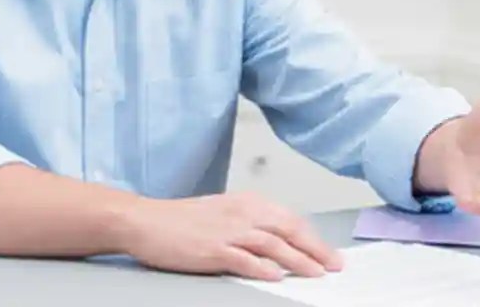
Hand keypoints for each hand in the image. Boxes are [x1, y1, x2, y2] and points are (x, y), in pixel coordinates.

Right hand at [121, 192, 343, 280]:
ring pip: (272, 245)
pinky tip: (276, 276)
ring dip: (298, 259)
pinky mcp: (212, 250)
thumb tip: (277, 241)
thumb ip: (250, 224)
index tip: (328, 252)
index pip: (289, 219)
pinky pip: (243, 259)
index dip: (312, 237)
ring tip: (316, 273)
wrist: (145, 221)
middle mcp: (242, 213)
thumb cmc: (180, 220)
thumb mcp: (223, 213)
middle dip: (315, 248)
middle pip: (288, 230)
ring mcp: (227, 231)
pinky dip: (262, 267)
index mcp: (246, 203)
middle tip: (334, 264)